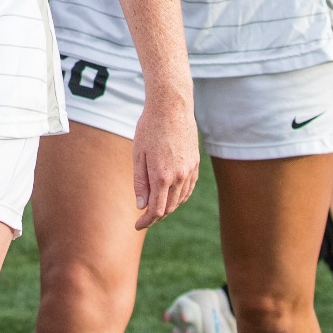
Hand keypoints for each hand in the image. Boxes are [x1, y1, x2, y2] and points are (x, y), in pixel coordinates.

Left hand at [131, 87, 199, 229]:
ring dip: (168, 207)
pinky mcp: (195, 163)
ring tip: (156, 208)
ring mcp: (189, 170)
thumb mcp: (138, 155)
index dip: (146, 221)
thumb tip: (141, 206)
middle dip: (156, 216)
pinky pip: (188, 188)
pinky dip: (180, 196)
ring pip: (180, 199)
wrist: (172, 107)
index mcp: (162, 176)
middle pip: (169, 207)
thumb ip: (140, 182)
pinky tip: (171, 196)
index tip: (137, 225)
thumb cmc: (149, 128)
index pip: (156, 210)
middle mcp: (179, 177)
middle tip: (144, 218)